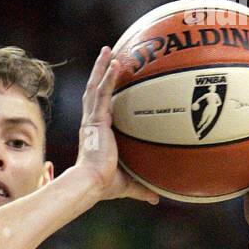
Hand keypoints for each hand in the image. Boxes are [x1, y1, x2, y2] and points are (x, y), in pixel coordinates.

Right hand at [76, 46, 159, 205]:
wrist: (92, 183)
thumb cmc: (104, 185)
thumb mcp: (128, 184)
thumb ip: (142, 187)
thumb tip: (157, 198)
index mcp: (96, 133)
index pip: (98, 107)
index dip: (102, 92)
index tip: (109, 79)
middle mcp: (91, 123)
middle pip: (94, 91)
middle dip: (100, 72)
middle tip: (107, 55)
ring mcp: (92, 119)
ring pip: (96, 87)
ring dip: (102, 67)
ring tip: (108, 50)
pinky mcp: (95, 119)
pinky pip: (102, 92)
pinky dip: (108, 76)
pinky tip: (115, 61)